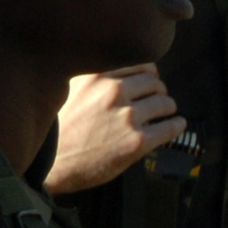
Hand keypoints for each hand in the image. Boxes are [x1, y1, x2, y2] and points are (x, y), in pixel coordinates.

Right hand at [45, 64, 181, 196]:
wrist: (52, 163)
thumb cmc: (58, 129)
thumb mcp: (70, 91)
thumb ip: (96, 80)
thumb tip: (127, 77)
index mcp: (96, 76)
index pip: (140, 64)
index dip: (147, 74)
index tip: (147, 82)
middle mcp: (113, 92)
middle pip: (155, 83)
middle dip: (158, 92)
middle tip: (155, 101)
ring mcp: (127, 116)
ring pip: (166, 103)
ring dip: (167, 109)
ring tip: (163, 115)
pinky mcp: (137, 141)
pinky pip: (170, 127)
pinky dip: (176, 125)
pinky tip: (175, 125)